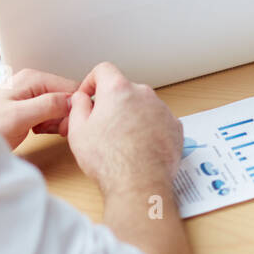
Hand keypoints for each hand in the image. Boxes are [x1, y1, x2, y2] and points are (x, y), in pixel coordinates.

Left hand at [0, 68, 79, 149]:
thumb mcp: (19, 116)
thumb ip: (47, 105)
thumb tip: (73, 100)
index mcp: (32, 78)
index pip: (70, 87)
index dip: (73, 107)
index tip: (67, 124)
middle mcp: (32, 83)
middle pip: (66, 96)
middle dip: (64, 115)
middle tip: (55, 130)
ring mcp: (30, 94)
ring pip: (59, 106)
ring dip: (57, 121)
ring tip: (43, 129)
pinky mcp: (28, 106)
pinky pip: (50, 113)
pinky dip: (49, 124)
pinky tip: (39, 130)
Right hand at [67, 62, 182, 193]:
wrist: (138, 183)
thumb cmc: (109, 160)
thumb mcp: (78, 131)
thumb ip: (78, 106)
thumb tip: (82, 98)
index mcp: (118, 90)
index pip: (104, 70)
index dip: (92, 81)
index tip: (90, 96)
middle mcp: (143, 94)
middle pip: (125, 90)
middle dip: (114, 104)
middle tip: (104, 127)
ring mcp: (162, 109)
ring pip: (143, 106)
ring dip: (133, 117)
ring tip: (123, 142)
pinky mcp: (175, 127)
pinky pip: (159, 121)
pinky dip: (150, 129)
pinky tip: (140, 148)